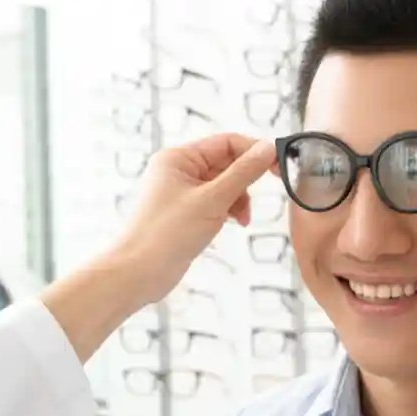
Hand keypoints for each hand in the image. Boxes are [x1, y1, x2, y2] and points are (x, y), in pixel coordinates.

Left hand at [110, 133, 276, 304]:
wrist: (138, 273)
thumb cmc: (165, 234)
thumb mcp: (212, 200)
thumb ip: (243, 173)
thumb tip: (268, 149)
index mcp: (178, 158)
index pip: (226, 143)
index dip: (254, 151)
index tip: (278, 165)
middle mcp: (178, 171)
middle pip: (226, 163)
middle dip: (245, 181)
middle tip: (263, 195)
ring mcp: (182, 193)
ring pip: (224, 185)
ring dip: (239, 199)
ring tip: (242, 219)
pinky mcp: (186, 214)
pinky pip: (216, 203)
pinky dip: (229, 211)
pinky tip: (233, 223)